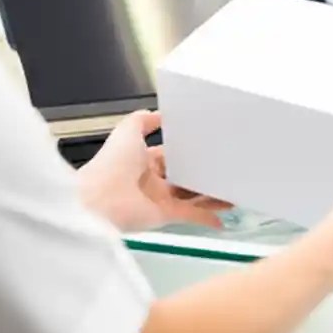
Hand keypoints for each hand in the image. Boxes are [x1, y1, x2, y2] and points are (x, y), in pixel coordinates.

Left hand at [78, 110, 232, 232]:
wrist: (101, 199)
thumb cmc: (111, 164)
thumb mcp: (127, 130)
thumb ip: (143, 120)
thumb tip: (159, 114)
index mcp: (140, 160)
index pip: (168, 154)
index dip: (185, 150)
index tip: (205, 145)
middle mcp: (150, 181)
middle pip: (183, 177)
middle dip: (202, 174)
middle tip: (224, 167)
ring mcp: (159, 200)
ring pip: (192, 197)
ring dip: (211, 196)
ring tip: (232, 190)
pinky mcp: (166, 216)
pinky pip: (191, 216)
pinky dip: (207, 218)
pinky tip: (224, 217)